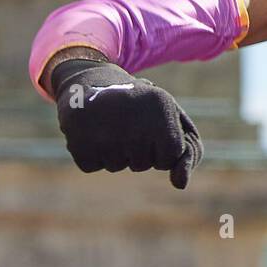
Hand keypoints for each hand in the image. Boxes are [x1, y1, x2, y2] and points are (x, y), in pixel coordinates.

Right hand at [51, 59, 202, 188]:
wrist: (89, 81)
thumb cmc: (138, 104)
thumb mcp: (169, 117)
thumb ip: (187, 151)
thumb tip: (181, 185)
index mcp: (163, 108)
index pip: (172, 156)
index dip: (161, 148)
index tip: (151, 128)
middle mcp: (136, 121)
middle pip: (143, 164)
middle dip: (137, 150)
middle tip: (125, 123)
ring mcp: (106, 133)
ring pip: (117, 166)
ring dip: (113, 151)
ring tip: (107, 123)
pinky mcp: (79, 142)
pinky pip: (93, 165)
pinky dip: (92, 153)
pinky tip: (90, 130)